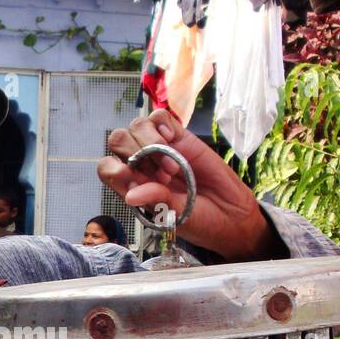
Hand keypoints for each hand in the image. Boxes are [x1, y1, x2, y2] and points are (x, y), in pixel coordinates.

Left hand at [97, 109, 282, 261]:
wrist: (232, 215)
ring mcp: (161, 149)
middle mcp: (143, 165)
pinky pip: (160, 117)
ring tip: (173, 167)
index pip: (107, 168)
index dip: (114, 169)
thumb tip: (130, 194)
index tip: (134, 180)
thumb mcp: (176, 216)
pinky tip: (172, 139)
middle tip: (162, 176)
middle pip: (118, 141)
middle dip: (134, 153)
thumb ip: (156, 202)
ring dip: (150, 142)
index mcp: (133, 187)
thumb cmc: (200, 221)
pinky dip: (161, 124)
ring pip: (137, 126)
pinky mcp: (181, 137)